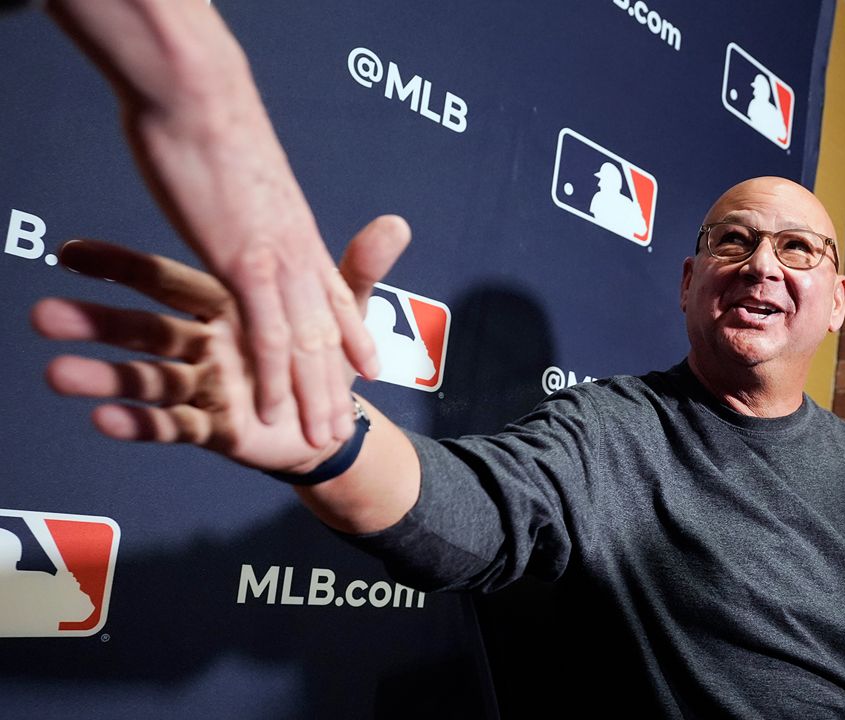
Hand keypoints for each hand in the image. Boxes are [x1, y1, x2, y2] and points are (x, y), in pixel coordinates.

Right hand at [46, 0, 382, 447]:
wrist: (200, 91)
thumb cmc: (209, 119)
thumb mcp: (241, 170)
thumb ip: (249, 204)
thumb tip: (250, 203)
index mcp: (296, 229)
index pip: (334, 293)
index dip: (352, 331)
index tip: (371, 364)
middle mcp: (297, 249)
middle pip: (326, 332)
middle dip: (336, 385)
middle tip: (345, 429)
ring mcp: (276, 258)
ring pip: (307, 346)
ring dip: (313, 396)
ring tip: (323, 441)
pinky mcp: (246, 263)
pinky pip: (267, 336)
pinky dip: (272, 379)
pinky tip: (270, 413)